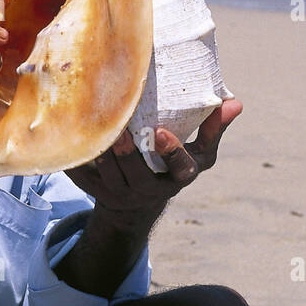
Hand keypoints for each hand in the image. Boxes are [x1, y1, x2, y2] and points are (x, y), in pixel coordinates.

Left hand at [65, 98, 242, 223]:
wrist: (137, 203)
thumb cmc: (172, 165)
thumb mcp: (199, 152)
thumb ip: (214, 127)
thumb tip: (236, 102)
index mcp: (180, 177)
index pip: (181, 168)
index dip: (172, 152)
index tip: (161, 132)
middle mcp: (152, 191)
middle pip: (137, 174)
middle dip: (128, 153)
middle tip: (120, 130)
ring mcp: (123, 195)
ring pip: (108, 177)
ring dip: (101, 156)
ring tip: (93, 129)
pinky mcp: (98, 194)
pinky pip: (83, 180)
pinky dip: (76, 163)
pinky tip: (69, 141)